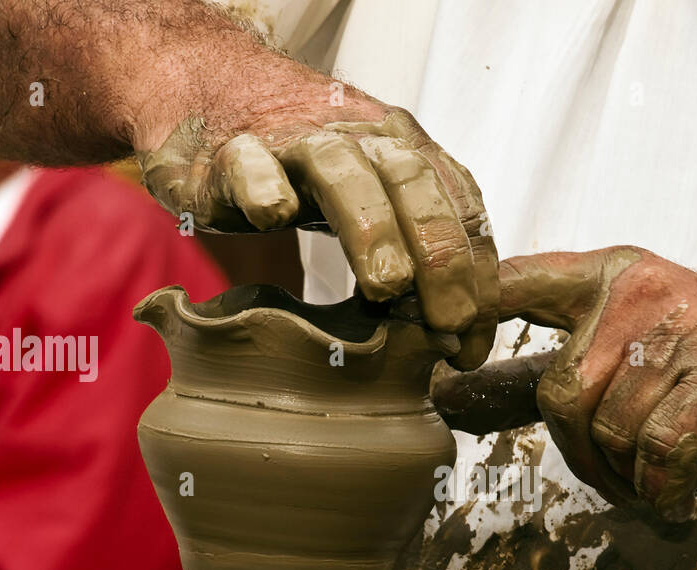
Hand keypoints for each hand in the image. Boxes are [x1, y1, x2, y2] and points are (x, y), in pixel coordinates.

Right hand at [137, 107, 498, 368]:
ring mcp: (296, 141)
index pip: (460, 208)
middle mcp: (362, 139)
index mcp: (409, 155)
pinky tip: (272, 215)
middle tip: (447, 321)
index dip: (477, 275)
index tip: (472, 340)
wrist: (219, 100)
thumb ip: (423, 262)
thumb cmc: (313, 176)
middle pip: (413, 184)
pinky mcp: (233, 151)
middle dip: (440, 255)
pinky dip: (263, 185)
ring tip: (386, 287)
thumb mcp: (380, 209)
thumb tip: (464, 342)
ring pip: (341, 171)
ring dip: (371, 228)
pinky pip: (249, 162)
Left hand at [436, 247, 696, 518]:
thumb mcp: (646, 340)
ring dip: (631, 482)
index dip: (470, 316)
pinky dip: (666, 489)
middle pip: (560, 394)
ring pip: (611, 432)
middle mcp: (644, 295)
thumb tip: (459, 387)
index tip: (454, 361)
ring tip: (664, 486)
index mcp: (616, 278)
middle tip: (623, 483)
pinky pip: (659, 450)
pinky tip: (685, 495)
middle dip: (584, 458)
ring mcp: (688, 332)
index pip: (518, 280)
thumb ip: (568, 355)